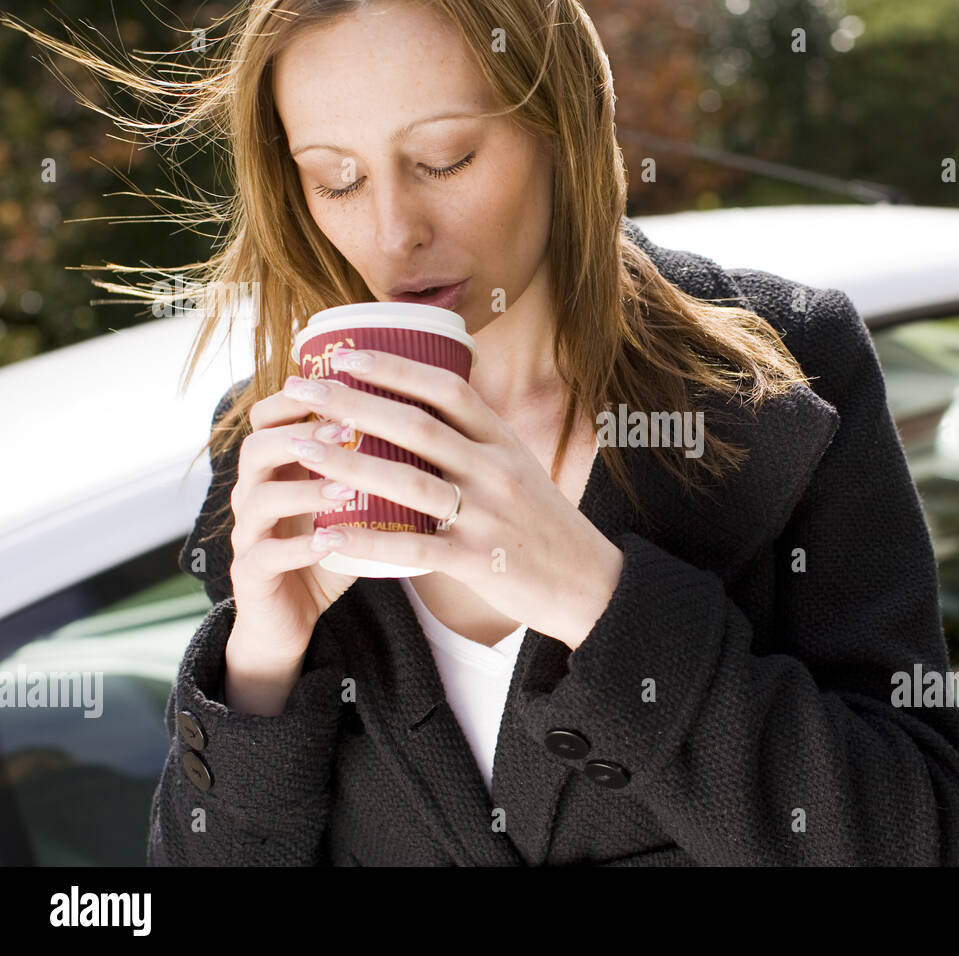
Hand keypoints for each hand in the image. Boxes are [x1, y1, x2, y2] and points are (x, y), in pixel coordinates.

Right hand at [224, 386, 364, 665]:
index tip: (343, 384)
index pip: (270, 418)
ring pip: (259, 499)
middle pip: (255, 448)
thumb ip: (374, 468)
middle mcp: (254, 494)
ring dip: (303, 489)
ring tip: (345, 488)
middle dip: (298, 434)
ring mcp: (248, 535)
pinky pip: (266, 556)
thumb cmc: (331, 551)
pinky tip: (328, 542)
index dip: (298, 399)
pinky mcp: (251, 576)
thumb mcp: (351, 506)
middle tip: (344, 430)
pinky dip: (299, 547)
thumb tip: (436, 423)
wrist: (292, 618)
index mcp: (278, 469)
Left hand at [282, 349, 624, 649]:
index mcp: (504, 441)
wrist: (591, 583)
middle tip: (302, 388)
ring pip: (409, 483)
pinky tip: (326, 538)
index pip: (448, 389)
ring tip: (301, 449)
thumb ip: (476, 442)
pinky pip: (412, 550)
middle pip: (418, 427)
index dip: (396, 367)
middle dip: (355, 403)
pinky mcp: (477, 561)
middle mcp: (496, 471)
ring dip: (349, 464)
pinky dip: (365, 543)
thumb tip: (423, 408)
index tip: (347, 354)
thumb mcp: (521, 468)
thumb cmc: (544, 524)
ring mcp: (488, 515)